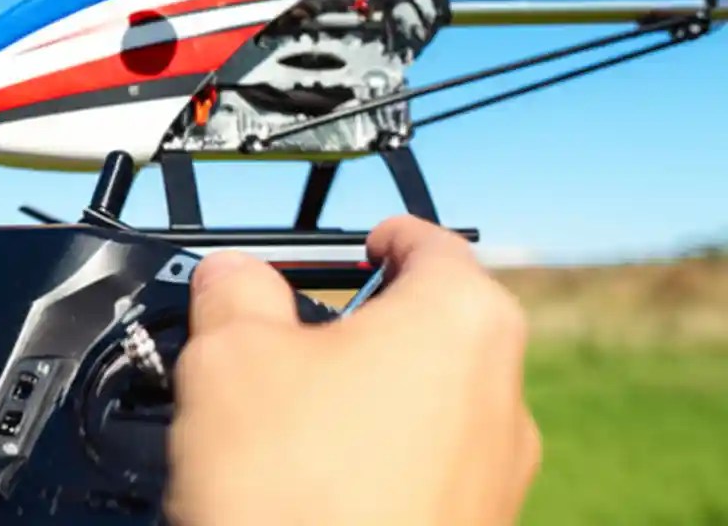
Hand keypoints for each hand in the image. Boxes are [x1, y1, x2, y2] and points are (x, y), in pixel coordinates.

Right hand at [164, 215, 539, 525]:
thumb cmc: (294, 492)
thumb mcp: (229, 354)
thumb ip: (233, 290)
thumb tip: (232, 276)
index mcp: (458, 321)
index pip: (428, 243)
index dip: (379, 236)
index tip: (357, 245)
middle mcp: (500, 394)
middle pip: (428, 325)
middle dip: (359, 326)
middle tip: (291, 338)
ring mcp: (496, 474)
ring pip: (425, 403)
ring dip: (364, 397)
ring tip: (286, 422)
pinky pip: (425, 469)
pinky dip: (376, 460)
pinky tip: (311, 486)